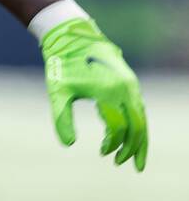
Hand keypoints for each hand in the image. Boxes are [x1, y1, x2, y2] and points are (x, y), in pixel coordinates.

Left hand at [40, 17, 147, 170]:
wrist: (72, 36)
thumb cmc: (63, 64)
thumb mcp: (58, 92)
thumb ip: (62, 119)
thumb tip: (68, 145)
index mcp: (109, 92)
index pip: (119, 128)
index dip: (113, 144)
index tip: (102, 152)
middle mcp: (125, 88)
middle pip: (138, 125)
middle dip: (133, 148)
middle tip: (121, 164)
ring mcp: (130, 84)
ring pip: (142, 117)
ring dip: (139, 138)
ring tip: (134, 158)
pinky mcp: (129, 82)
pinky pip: (139, 108)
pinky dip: (138, 124)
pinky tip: (132, 136)